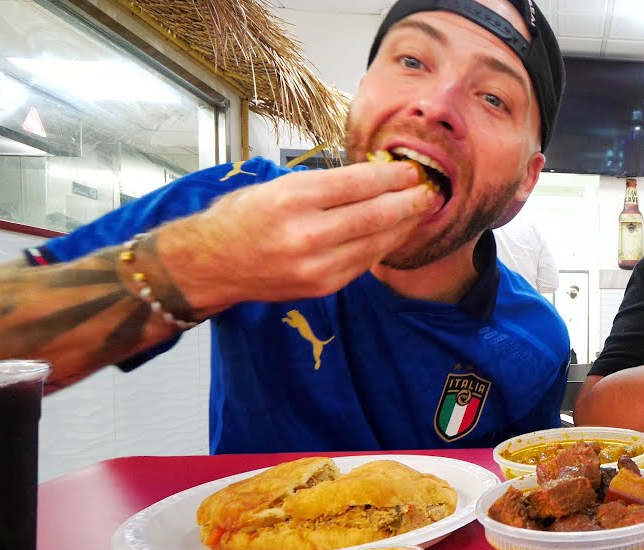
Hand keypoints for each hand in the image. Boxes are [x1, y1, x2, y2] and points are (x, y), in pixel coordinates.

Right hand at [158, 161, 439, 310]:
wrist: (213, 263)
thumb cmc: (243, 216)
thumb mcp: (278, 185)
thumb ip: (326, 183)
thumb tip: (376, 175)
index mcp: (293, 198)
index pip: (359, 183)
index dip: (394, 176)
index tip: (413, 170)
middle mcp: (307, 234)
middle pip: (376, 214)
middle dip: (410, 201)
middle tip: (430, 190)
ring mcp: (316, 265)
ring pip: (377, 242)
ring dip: (405, 225)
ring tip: (421, 210)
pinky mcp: (323, 286)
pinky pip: (366, 262)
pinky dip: (385, 244)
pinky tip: (397, 232)